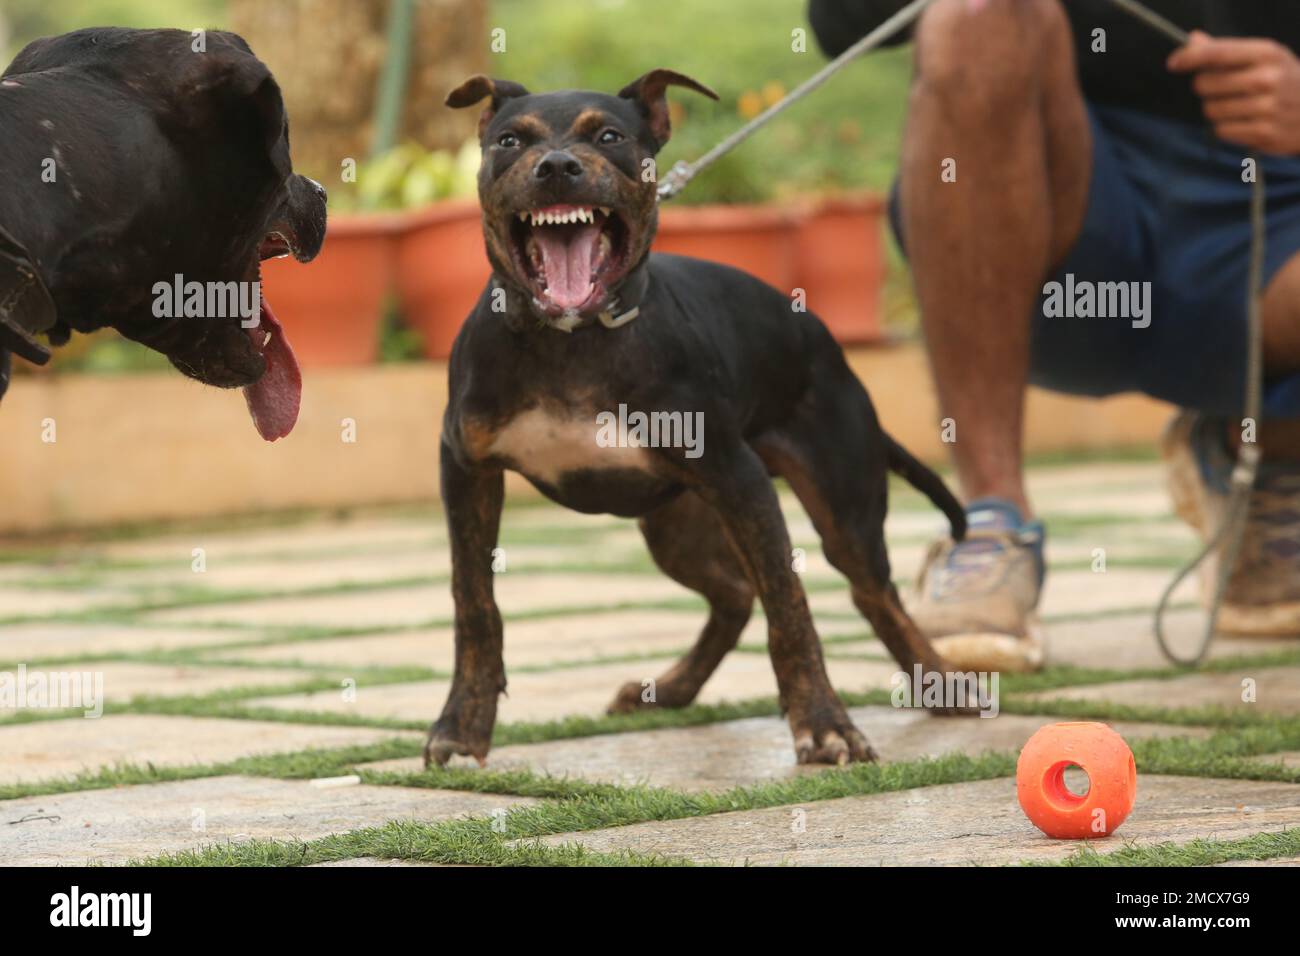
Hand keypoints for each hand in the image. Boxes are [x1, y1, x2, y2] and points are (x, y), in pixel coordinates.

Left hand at [1168, 30, 1299, 155]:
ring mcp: (1267, 107)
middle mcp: (1267, 78)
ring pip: (1210, 110)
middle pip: (1205, 84)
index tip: (1174, 62)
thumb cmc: (1282, 80)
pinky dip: (1227, 128)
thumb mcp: (1262, 58)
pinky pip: (1222, 131)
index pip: (1218, 53)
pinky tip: (1245, 121)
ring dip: (1216, 110)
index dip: (1190, 57)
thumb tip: (1192, 40)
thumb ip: (1225, 51)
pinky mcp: (1263, 133)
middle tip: (1223, 89)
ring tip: (1238, 106)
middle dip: (1206, 88)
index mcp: (1266, 53)